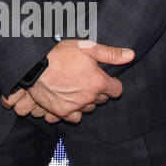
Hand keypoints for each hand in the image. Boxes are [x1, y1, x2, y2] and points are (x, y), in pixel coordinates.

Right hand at [0, 40, 133, 123]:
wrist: (34, 66)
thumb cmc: (60, 54)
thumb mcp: (87, 48)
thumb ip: (110, 54)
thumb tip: (131, 55)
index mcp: (99, 83)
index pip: (117, 90)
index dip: (113, 84)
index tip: (106, 79)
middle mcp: (89, 98)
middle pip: (102, 100)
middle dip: (99, 91)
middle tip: (88, 80)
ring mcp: (75, 107)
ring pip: (89, 108)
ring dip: (87, 101)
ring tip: (77, 89)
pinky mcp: (62, 112)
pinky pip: (74, 118)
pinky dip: (74, 111)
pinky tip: (70, 101)